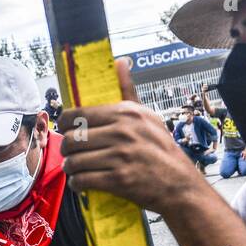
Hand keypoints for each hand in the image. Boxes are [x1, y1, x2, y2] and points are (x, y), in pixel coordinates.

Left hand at [59, 61, 203, 212]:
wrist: (179, 184)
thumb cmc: (161, 149)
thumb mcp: (147, 116)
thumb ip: (128, 90)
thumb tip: (120, 62)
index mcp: (125, 113)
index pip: (77, 114)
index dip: (65, 124)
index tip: (68, 130)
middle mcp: (122, 132)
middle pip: (72, 139)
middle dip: (66, 149)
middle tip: (70, 153)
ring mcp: (120, 156)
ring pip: (74, 161)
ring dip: (70, 167)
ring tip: (75, 168)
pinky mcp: (118, 179)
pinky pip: (82, 179)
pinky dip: (77, 183)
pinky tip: (81, 182)